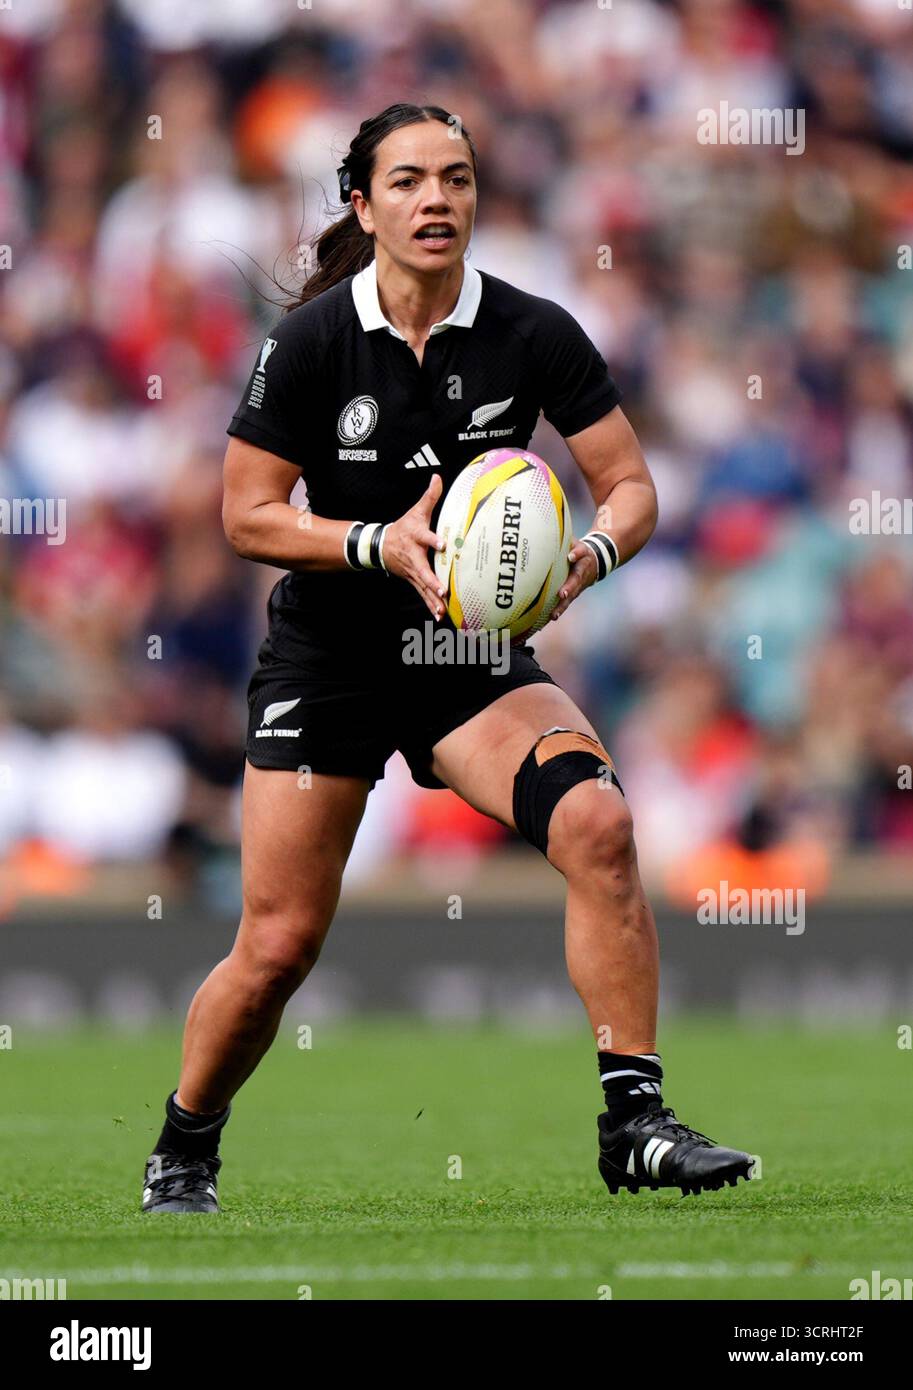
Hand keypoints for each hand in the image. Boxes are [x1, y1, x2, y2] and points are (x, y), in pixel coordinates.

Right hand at [381, 473, 445, 618]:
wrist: (380, 545)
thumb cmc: (403, 528)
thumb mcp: (415, 511)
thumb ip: (429, 496)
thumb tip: (437, 477)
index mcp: (415, 538)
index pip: (424, 536)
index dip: (433, 539)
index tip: (442, 544)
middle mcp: (413, 557)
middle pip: (422, 570)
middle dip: (431, 581)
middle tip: (441, 591)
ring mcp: (412, 571)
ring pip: (422, 586)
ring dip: (431, 599)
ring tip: (442, 610)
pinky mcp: (413, 580)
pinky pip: (422, 594)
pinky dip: (430, 605)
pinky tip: (439, 616)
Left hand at [549, 539, 598, 621]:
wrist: (597, 561)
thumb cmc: (580, 549)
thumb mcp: (577, 541)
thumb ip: (569, 540)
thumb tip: (552, 528)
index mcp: (583, 558)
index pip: (580, 554)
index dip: (576, 554)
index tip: (571, 556)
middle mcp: (582, 574)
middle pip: (576, 581)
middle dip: (569, 588)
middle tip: (562, 594)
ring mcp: (578, 587)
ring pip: (570, 597)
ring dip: (562, 607)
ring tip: (553, 616)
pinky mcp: (573, 594)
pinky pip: (564, 604)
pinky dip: (556, 612)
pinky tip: (544, 621)